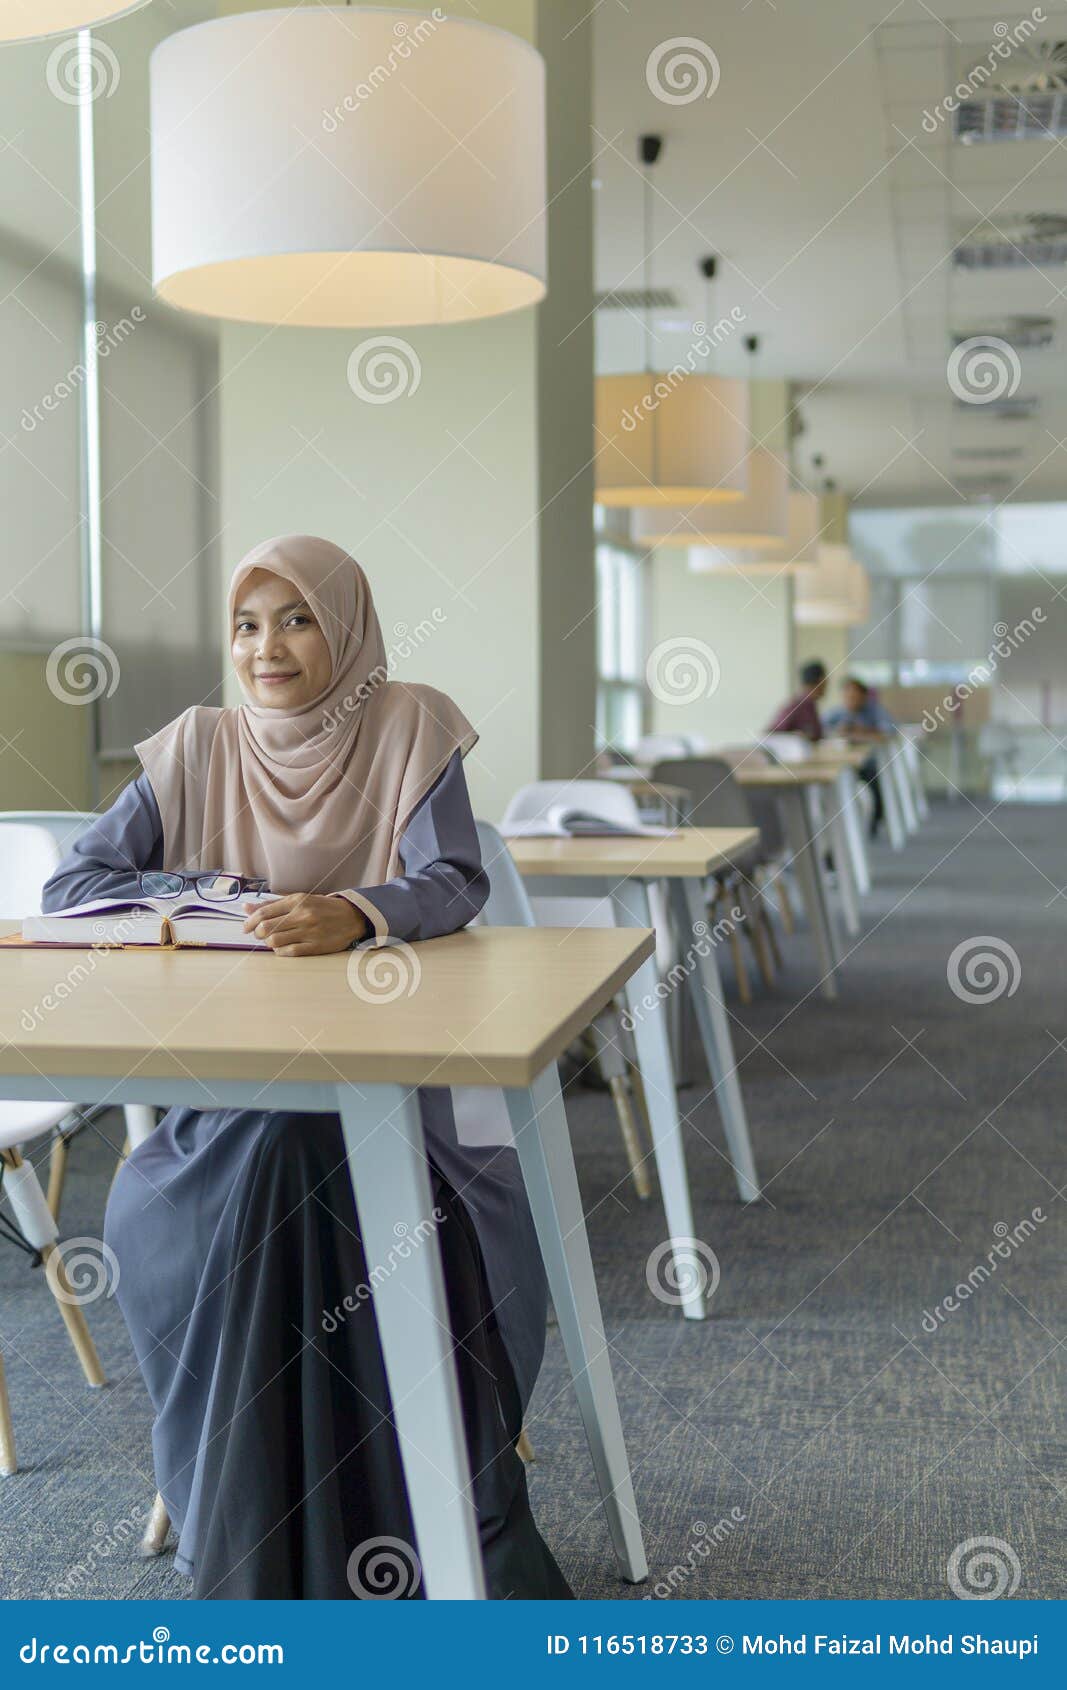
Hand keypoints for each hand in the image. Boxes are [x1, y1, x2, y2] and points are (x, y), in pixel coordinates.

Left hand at [242, 893, 366, 955]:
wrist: (351, 917)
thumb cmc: (322, 908)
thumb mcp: (299, 900)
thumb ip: (272, 904)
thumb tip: (246, 907)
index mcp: (296, 901)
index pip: (263, 912)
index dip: (249, 922)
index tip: (246, 927)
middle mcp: (302, 915)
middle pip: (266, 928)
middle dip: (257, 933)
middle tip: (260, 935)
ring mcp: (309, 932)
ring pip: (274, 941)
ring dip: (269, 943)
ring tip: (273, 940)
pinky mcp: (315, 946)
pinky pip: (289, 952)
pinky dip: (280, 951)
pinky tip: (282, 948)